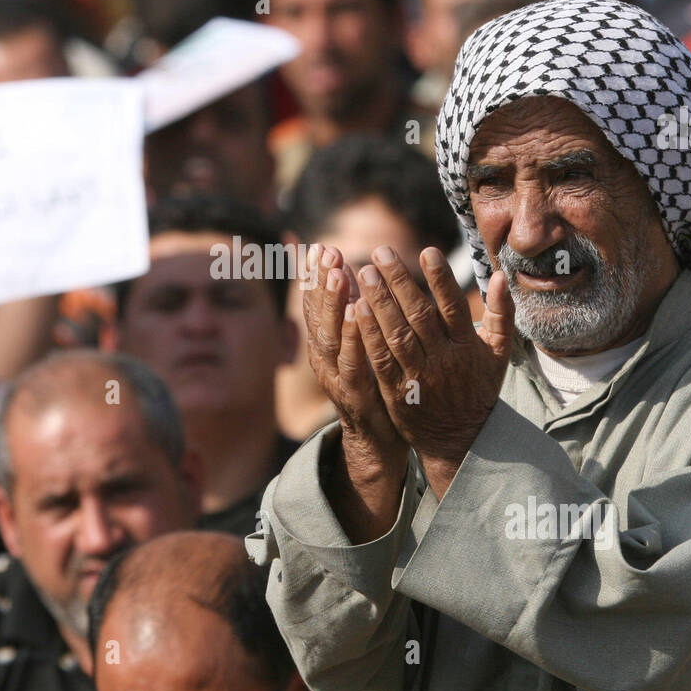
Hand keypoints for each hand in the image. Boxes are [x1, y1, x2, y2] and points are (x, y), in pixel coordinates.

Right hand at [302, 245, 408, 540]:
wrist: (377, 443)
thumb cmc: (373, 388)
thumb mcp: (358, 348)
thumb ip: (350, 315)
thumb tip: (346, 274)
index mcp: (324, 347)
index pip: (314, 306)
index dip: (313, 277)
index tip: (317, 247)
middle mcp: (324, 360)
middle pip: (317, 315)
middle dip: (320, 281)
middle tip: (325, 251)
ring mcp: (337, 379)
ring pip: (329, 336)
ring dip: (333, 303)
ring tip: (340, 273)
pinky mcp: (355, 396)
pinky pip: (352, 362)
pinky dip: (353, 337)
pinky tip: (359, 313)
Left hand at [353, 246, 513, 498]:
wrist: (459, 439)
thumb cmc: (478, 388)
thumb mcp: (498, 353)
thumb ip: (501, 313)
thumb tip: (502, 275)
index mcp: (467, 347)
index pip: (453, 307)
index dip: (440, 280)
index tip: (427, 251)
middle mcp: (443, 360)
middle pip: (419, 316)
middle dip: (399, 282)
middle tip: (380, 252)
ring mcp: (419, 377)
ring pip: (396, 334)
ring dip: (379, 302)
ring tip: (363, 272)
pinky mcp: (396, 391)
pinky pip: (380, 359)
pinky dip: (368, 334)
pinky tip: (355, 309)